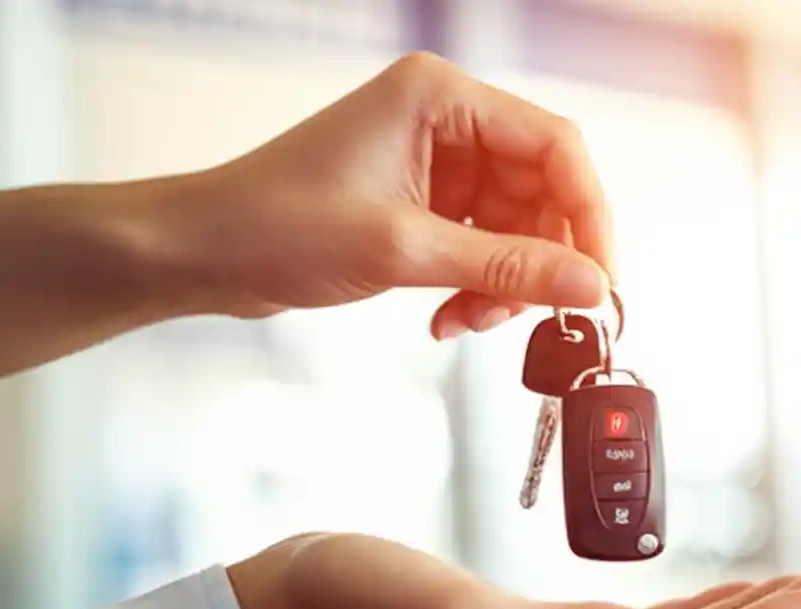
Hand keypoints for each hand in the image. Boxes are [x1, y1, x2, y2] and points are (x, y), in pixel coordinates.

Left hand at [171, 51, 613, 337]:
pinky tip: (448, 315)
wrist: (203, 252)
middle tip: (531, 314)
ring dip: (505, 282)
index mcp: (441, 98)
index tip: (598, 279)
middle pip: (541, 189)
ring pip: (515, 225)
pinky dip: (477, 284)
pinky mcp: (423, 201)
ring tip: (468, 319)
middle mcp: (445, 121)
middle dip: (540, 259)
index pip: (554, 145)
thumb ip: (504, 268)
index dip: (587, 214)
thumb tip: (589, 287)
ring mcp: (435, 162)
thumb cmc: (275, 223)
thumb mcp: (402, 250)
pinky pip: (482, 244)